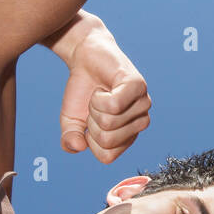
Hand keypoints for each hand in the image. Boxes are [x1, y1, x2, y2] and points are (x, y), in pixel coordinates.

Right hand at [56, 21, 150, 162]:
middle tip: (94, 105)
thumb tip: (79, 147)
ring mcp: (142, 104)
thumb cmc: (82, 91)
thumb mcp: (71, 121)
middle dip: (91, 123)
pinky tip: (104, 87)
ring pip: (110, 122)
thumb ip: (70, 140)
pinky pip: (115, 106)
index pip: (107, 157)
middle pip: (108, 140)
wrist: (83, 57)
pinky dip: (99, 97)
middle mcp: (140, 122)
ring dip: (94, 107)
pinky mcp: (138, 86)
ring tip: (100, 93)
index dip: (89, 140)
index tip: (89, 121)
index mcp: (127, 136)